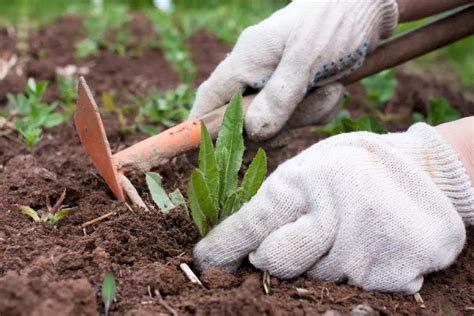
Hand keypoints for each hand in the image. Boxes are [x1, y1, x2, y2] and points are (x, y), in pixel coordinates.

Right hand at [190, 0, 398, 139]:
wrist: (367, 5)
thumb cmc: (335, 21)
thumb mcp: (308, 59)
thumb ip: (280, 96)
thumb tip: (254, 132)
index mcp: (247, 58)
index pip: (211, 98)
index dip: (203, 127)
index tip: (207, 152)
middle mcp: (256, 71)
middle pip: (247, 118)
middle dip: (280, 124)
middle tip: (307, 109)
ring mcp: (276, 80)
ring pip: (278, 119)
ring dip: (307, 113)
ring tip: (331, 89)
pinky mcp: (297, 86)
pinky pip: (300, 113)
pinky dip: (319, 108)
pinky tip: (335, 89)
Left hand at [193, 123, 472, 293]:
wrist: (419, 171)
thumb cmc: (349, 167)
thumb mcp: (308, 168)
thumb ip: (276, 202)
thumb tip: (243, 246)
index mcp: (306, 180)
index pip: (252, 223)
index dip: (224, 246)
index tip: (205, 260)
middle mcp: (334, 213)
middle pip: (278, 262)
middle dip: (275, 255)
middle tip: (300, 231)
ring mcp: (366, 247)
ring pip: (315, 278)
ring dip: (321, 259)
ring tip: (343, 228)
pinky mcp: (394, 273)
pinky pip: (351, 288)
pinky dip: (351, 271)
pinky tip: (366, 243)